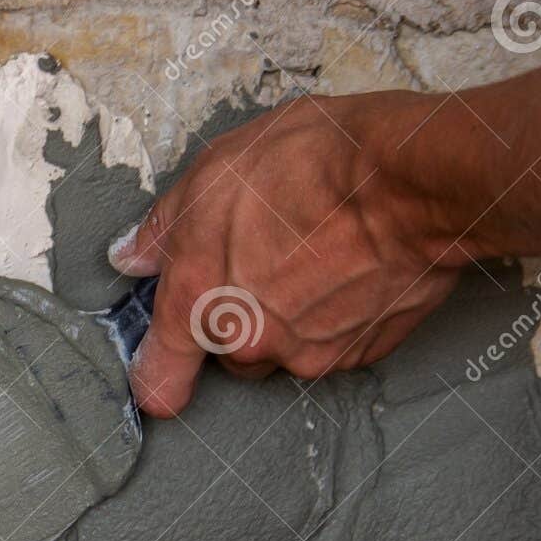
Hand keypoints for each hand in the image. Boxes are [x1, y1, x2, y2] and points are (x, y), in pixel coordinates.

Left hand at [108, 92, 462, 416]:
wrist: (407, 181)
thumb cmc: (313, 163)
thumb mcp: (216, 170)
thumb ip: (165, 226)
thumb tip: (133, 256)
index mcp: (199, 300)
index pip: (160, 377)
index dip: (157, 376)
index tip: (160, 372)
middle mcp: (250, 339)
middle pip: (230, 354)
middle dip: (240, 320)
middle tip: (266, 261)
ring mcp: (308, 353)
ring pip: (283, 352)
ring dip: (289, 322)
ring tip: (314, 258)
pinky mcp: (360, 354)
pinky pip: (334, 346)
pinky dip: (337, 319)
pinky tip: (349, 269)